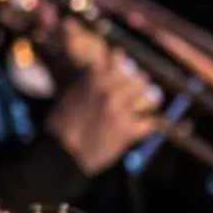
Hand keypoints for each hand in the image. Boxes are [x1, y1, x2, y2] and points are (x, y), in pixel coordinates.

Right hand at [41, 26, 160, 175]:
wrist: (63, 154)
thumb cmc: (60, 125)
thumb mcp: (69, 96)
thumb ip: (85, 83)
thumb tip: (95, 72)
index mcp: (92, 81)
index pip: (117, 60)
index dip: (121, 60)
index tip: (124, 59)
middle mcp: (109, 92)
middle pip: (138, 77)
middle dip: (140, 80)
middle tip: (141, 82)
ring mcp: (120, 111)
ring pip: (149, 96)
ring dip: (150, 98)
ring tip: (152, 99)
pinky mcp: (128, 131)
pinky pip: (149, 123)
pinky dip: (149, 123)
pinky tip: (147, 124)